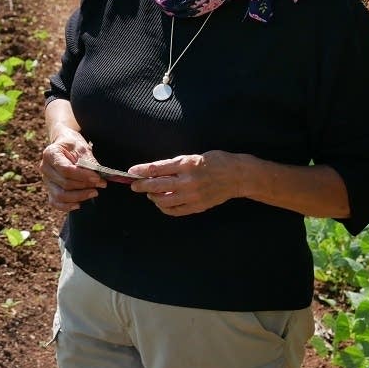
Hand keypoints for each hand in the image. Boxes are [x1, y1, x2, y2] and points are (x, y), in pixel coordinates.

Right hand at [39, 126, 106, 211]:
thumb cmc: (74, 146)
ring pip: (60, 195)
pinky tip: (79, 204)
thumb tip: (99, 178)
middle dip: (85, 185)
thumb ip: (89, 163)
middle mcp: (45, 168)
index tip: (98, 178)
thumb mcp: (82, 148)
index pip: (66, 170)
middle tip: (101, 183)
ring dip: (79, 196)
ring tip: (94, 192)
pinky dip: (67, 206)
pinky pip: (55, 203)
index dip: (83, 176)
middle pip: (65, 183)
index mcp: (50, 154)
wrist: (65, 145)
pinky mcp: (50, 190)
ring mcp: (46, 180)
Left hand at [128, 151, 243, 215]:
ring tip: (151, 193)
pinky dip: (165, 208)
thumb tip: (152, 171)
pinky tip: (162, 203)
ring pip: (164, 200)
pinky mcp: (198, 206)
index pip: (157, 169)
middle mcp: (188, 181)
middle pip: (157, 185)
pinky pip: (175, 211)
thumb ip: (173, 165)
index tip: (131, 172)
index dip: (141, 170)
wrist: (237, 176)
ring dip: (153, 197)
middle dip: (142, 186)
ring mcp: (193, 195)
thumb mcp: (192, 157)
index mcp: (187, 164)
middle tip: (134, 186)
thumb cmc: (214, 162)